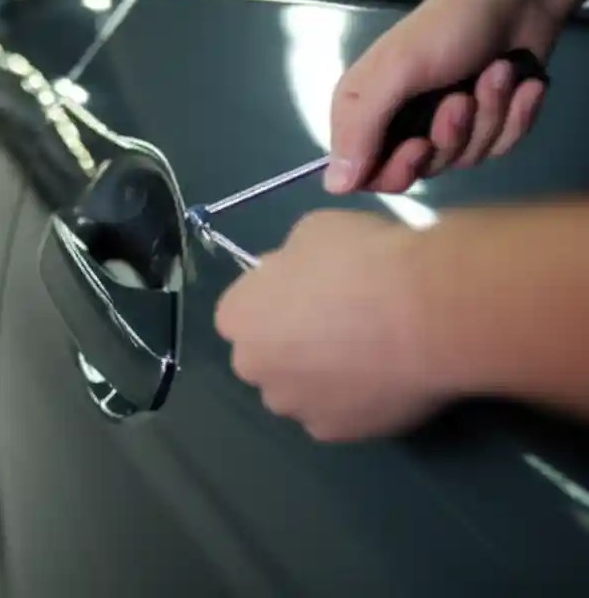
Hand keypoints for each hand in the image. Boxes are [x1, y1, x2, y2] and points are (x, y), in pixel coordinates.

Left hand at [215, 211, 449, 441]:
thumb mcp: (313, 232)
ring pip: (298, 392)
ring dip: (319, 378)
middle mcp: (253, 367)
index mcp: (238, 316)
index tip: (310, 293)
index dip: (276, 301)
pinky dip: (353, 402)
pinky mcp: (333, 432)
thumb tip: (292, 277)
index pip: (243, 312)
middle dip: (291, 345)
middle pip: (266, 356)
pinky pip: (335, 415)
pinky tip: (383, 379)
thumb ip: (290, 263)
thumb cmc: (362, 260)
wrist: (425, 312)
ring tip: (367, 354)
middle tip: (339, 324)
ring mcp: (293, 404)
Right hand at [326, 0, 557, 194]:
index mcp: (366, 112)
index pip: (367, 175)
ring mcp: (445, 125)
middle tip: (460, 99)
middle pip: (421, 171)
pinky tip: (522, 85)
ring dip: (488, 116)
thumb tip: (333, 187)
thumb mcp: (395, 73)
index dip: (395, 171)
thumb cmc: (447, 29)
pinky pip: (499, 146)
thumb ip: (361, 129)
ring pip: (465, 159)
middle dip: (450, 137)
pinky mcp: (486, 122)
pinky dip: (516, 116)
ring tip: (497, 73)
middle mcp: (400, 123)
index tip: (419, 146)